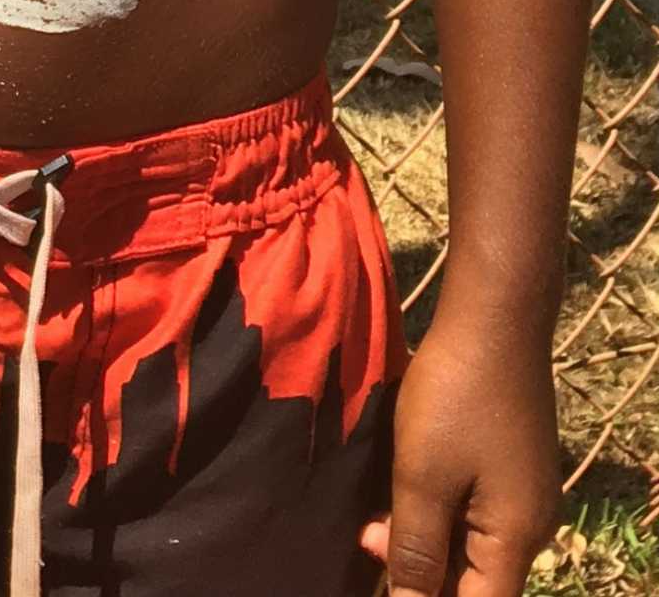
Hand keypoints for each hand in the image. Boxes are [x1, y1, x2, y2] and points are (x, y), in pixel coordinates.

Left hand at [363, 312, 559, 595]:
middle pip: (473, 579)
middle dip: (418, 570)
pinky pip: (469, 509)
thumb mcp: (423, 477)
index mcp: (516, 539)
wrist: (493, 322)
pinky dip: (431, 509)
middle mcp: (528, 526)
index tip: (382, 581)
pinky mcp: (504, 465)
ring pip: (466, 543)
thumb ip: (417, 546)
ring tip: (369, 518)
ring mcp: (519, 494)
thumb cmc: (454, 398)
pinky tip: (394, 489)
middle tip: (364, 537)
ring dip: (420, 536)